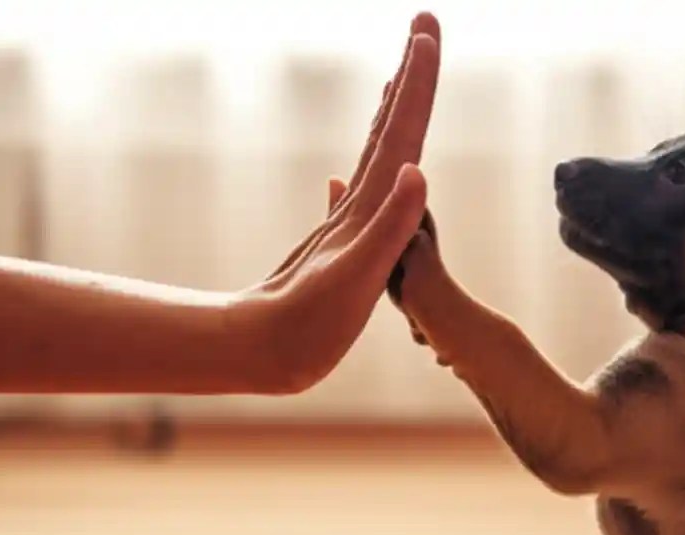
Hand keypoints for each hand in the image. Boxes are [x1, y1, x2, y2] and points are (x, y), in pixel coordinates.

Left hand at [234, 13, 440, 392]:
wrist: (259, 351)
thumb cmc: (306, 327)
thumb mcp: (353, 281)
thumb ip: (389, 228)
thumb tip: (418, 170)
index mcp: (369, 208)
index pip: (401, 133)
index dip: (418, 83)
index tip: (426, 34)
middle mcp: (361, 203)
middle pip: (391, 125)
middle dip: (412, 74)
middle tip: (425, 22)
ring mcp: (352, 219)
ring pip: (381, 147)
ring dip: (398, 105)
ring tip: (407, 68)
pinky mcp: (347, 239)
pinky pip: (372, 182)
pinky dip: (383, 154)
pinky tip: (384, 154)